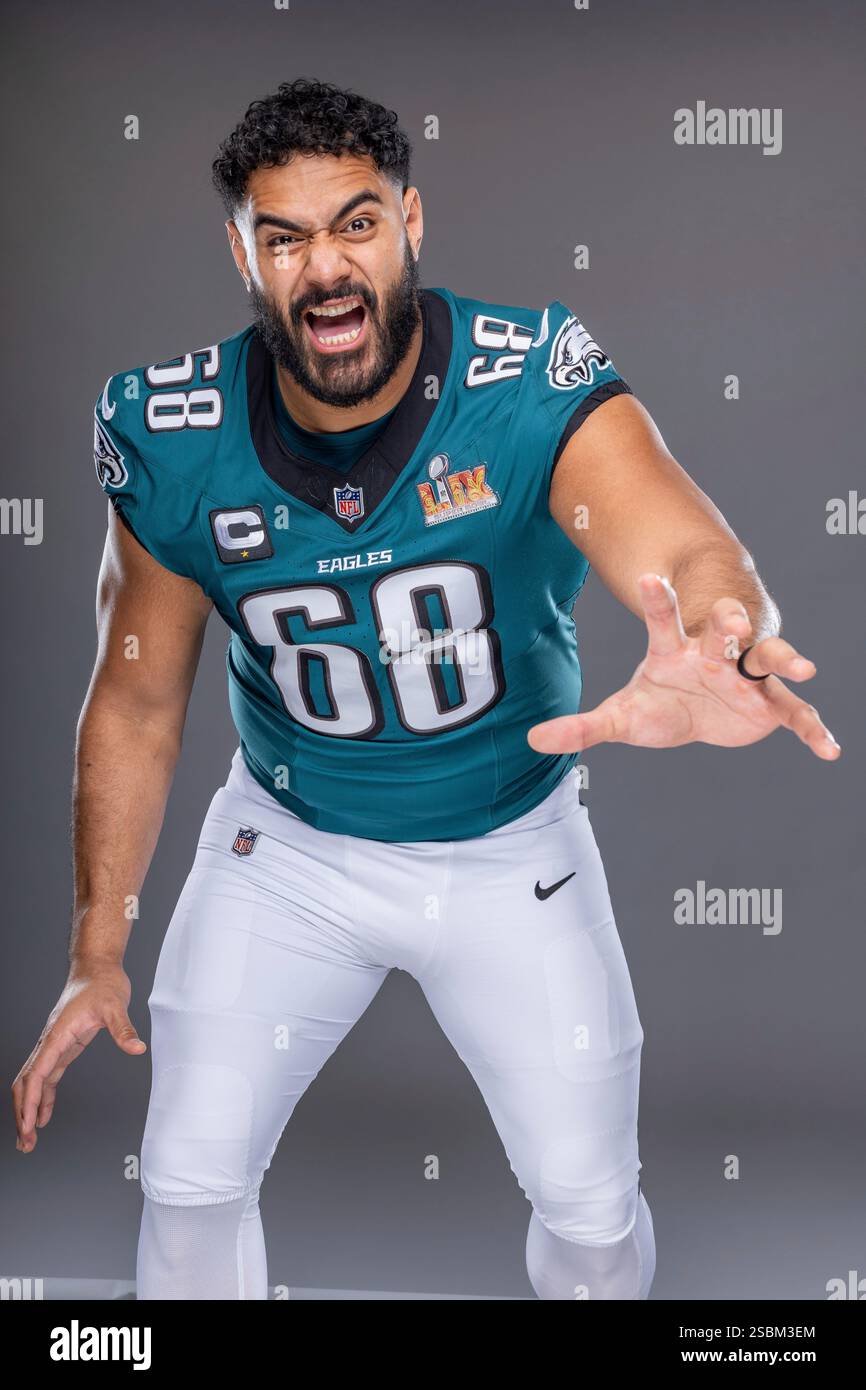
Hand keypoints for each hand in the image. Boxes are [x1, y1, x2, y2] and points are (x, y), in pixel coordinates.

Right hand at [12, 960, 145, 1153]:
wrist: (96, 967)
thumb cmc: (102, 983)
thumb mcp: (115, 1004)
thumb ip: (123, 1028)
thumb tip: (136, 1048)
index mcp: (57, 1035)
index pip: (37, 1074)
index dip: (30, 1102)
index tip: (28, 1126)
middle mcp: (50, 1042)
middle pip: (26, 1083)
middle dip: (22, 1114)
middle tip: (25, 1143)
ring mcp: (55, 1045)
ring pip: (33, 1082)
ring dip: (28, 1109)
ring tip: (29, 1138)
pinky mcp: (64, 1046)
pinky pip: (47, 1077)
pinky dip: (43, 1098)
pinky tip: (43, 1116)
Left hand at [528, 573, 840, 759]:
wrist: (699, 711)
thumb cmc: (662, 701)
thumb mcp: (622, 716)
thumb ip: (583, 727)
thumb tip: (535, 739)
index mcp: (675, 650)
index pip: (662, 619)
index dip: (655, 600)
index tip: (646, 578)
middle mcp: (714, 655)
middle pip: (724, 632)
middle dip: (730, 624)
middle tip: (732, 620)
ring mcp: (745, 678)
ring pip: (767, 661)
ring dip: (782, 660)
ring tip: (802, 666)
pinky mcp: (768, 706)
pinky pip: (794, 715)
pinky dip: (812, 732)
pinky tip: (827, 750)